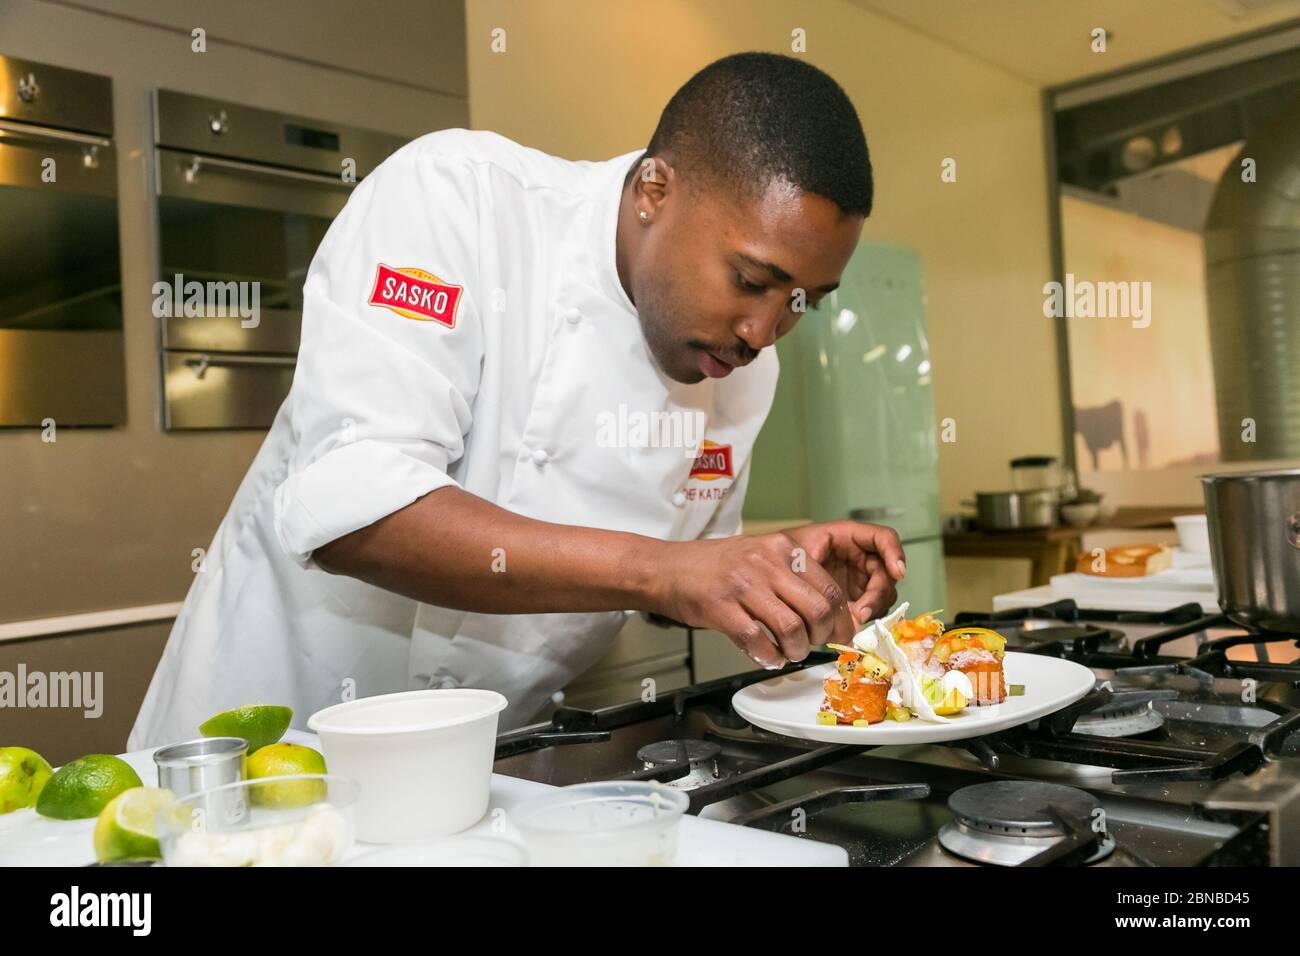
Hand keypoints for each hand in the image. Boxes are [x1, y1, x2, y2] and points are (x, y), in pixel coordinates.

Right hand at [649, 523, 901, 667]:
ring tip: (788, 653)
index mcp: (781, 548)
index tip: (840, 634)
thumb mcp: (760, 556)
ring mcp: (743, 585)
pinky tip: (767, 656)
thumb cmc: (714, 567)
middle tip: (813, 646)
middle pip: (817, 609)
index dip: (840, 620)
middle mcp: (766, 563)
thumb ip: (792, 577)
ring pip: (791, 628)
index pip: (829, 589)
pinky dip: (768, 657)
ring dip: (795, 651)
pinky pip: (757, 641)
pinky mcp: (721, 607)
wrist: (666, 568)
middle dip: (822, 637)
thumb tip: (828, 612)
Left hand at [783, 520, 905, 627]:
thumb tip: (842, 598)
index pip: (883, 538)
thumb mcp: (796, 554)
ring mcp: (858, 578)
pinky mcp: (853, 598)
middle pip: (887, 572)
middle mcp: (858, 556)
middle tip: (863, 611)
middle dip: (878, 593)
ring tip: (852, 618)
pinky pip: (869, 608)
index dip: (894, 553)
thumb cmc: (775, 555)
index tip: (897, 572)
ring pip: (882, 593)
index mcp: (847, 536)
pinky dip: (862, 617)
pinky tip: (848, 623)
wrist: (761, 572)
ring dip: (872, 608)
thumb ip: (820, 573)